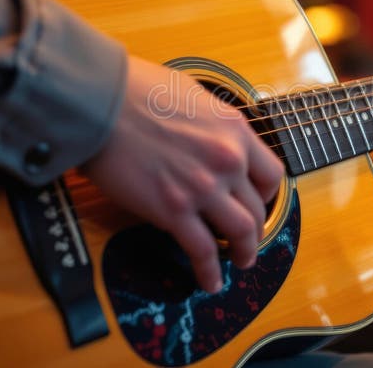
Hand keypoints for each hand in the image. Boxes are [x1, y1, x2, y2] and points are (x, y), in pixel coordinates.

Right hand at [81, 56, 283, 292]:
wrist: (101, 101)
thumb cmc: (137, 90)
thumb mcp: (193, 96)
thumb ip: (212, 125)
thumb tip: (211, 140)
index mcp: (235, 130)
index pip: (272, 173)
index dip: (267, 194)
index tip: (258, 202)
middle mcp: (227, 160)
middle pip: (257, 207)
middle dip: (256, 228)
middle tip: (248, 238)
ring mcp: (203, 187)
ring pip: (241, 233)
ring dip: (245, 252)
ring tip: (240, 261)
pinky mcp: (173, 210)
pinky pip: (203, 251)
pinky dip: (210, 271)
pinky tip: (210, 281)